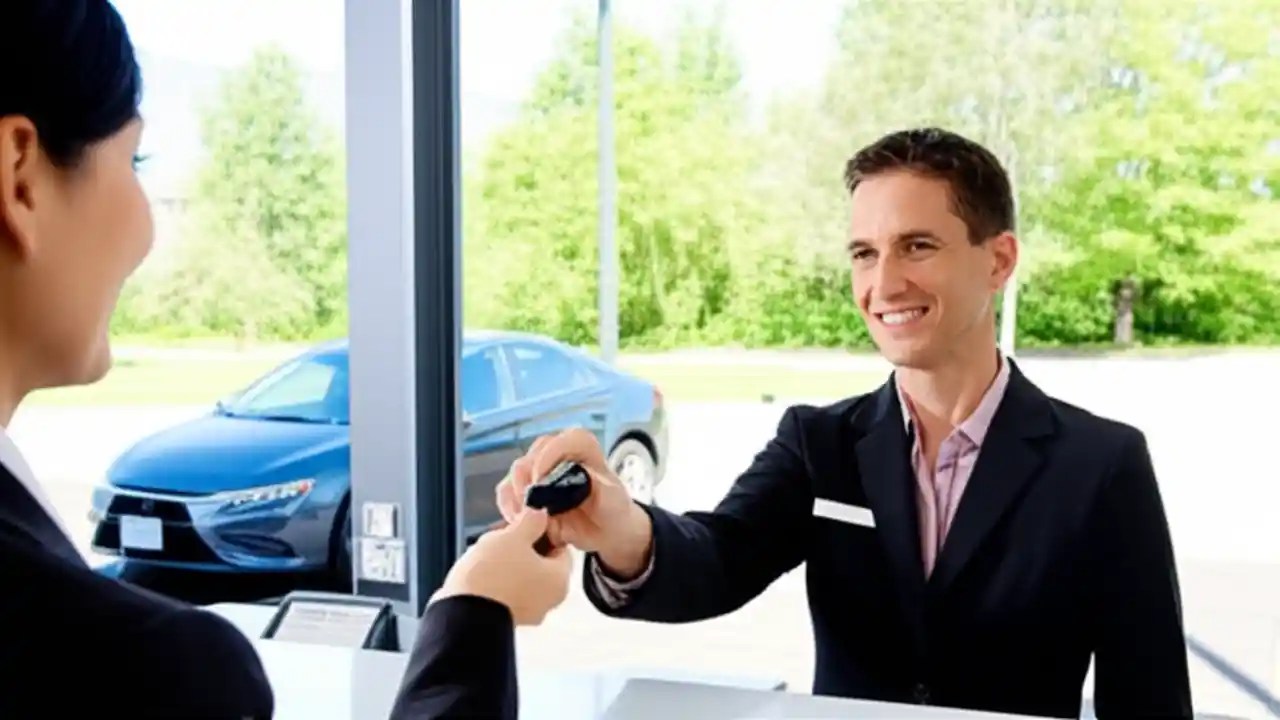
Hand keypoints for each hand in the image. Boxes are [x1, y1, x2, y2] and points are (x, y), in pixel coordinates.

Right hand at [433, 509, 570, 625]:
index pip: (561, 548)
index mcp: (559, 580)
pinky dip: (495, 578)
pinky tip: (479, 569)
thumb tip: (539, 515)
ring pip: (521, 575)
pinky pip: (505, 590)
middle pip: (540, 561)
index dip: (543, 531)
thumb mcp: (514, 536)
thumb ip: (532, 521)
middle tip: (503, 534)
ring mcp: (527, 611)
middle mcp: (548, 600)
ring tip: (486, 550)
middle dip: (520, 545)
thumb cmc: (492, 576)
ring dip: (505, 560)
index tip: (527, 523)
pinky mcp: (505, 616)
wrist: (461, 613)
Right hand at [495, 428, 652, 578]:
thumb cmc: (613, 509)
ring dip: (515, 496)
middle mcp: (556, 453)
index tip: (541, 480)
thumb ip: (601, 486)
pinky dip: (508, 506)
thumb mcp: (614, 499)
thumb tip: (581, 475)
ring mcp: (538, 470)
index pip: (561, 442)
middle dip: (526, 482)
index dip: (547, 457)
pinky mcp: (526, 488)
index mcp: (582, 446)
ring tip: (523, 518)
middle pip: (531, 457)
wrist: (605, 531)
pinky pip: (507, 492)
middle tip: (530, 506)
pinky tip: (517, 521)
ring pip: (516, 474)